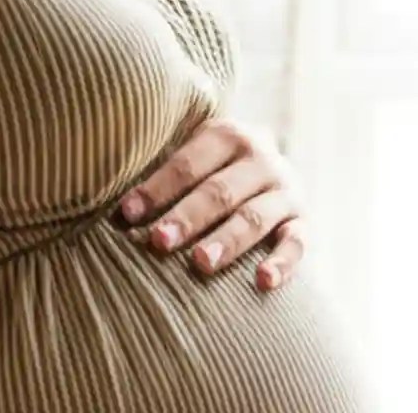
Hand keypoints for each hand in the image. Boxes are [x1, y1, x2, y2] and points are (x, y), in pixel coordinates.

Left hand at [114, 118, 305, 290]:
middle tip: (159, 241)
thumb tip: (113, 210)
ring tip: (200, 263)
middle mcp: (262, 158)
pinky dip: (283, 262)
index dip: (158, 188)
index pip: (190, 163)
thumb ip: (161, 174)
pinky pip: (297, 243)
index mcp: (229, 135)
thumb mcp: (193, 157)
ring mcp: (286, 190)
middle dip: (188, 217)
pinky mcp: (304, 222)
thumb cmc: (210, 170)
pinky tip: (263, 282)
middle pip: (221, 191)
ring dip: (227, 241)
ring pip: (255, 217)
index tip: (127, 214)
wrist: (268, 170)